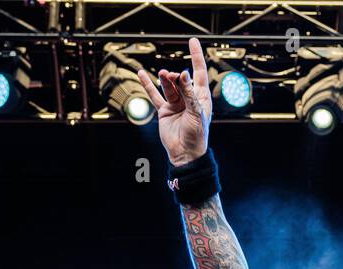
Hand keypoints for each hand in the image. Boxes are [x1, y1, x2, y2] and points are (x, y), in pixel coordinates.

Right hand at [137, 37, 212, 166]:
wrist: (185, 154)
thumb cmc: (197, 136)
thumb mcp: (196, 113)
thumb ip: (189, 93)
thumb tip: (184, 74)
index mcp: (201, 98)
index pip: (199, 72)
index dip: (196, 56)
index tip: (193, 41)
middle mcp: (189, 99)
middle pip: (181, 80)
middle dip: (176, 76)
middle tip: (171, 75)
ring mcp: (176, 104)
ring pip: (168, 86)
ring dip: (165, 80)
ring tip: (163, 75)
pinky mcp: (164, 111)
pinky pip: (155, 95)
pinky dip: (148, 85)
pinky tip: (142, 74)